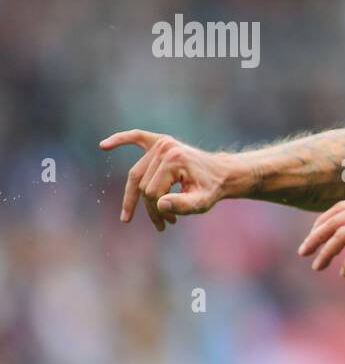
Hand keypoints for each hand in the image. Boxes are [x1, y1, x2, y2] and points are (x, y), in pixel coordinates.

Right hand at [99, 129, 235, 231]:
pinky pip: (137, 138)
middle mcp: (166, 148)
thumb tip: (160, 206)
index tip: (169, 223)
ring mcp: (162, 143)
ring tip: (147, 216)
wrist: (223, 174)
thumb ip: (183, 205)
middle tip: (161, 225)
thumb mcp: (202, 202)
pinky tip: (104, 146)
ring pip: (137, 174)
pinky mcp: (160, 140)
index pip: (152, 191)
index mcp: (174, 160)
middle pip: (143, 184)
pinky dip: (121, 140)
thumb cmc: (212, 190)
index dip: (157, 211)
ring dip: (138, 195)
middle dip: (149, 207)